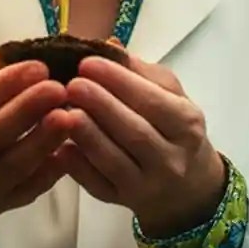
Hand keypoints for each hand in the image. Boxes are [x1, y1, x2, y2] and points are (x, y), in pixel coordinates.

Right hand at [0, 53, 72, 246]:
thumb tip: (17, 50)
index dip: (4, 85)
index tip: (39, 66)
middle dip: (26, 110)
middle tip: (59, 88)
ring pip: (13, 166)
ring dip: (43, 141)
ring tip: (70, 116)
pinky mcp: (4, 206)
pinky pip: (31, 189)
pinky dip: (51, 170)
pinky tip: (71, 150)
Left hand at [54, 52, 226, 237]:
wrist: (188, 186)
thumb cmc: (173, 128)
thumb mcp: (170, 95)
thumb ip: (141, 72)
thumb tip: (109, 45)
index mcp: (187, 124)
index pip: (152, 101)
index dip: (119, 81)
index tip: (88, 62)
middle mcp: (172, 159)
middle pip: (134, 132)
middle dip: (100, 106)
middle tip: (71, 84)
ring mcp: (148, 186)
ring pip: (114, 161)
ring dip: (87, 135)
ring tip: (62, 111)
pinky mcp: (123, 202)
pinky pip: (98, 186)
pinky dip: (78, 168)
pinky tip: (60, 147)